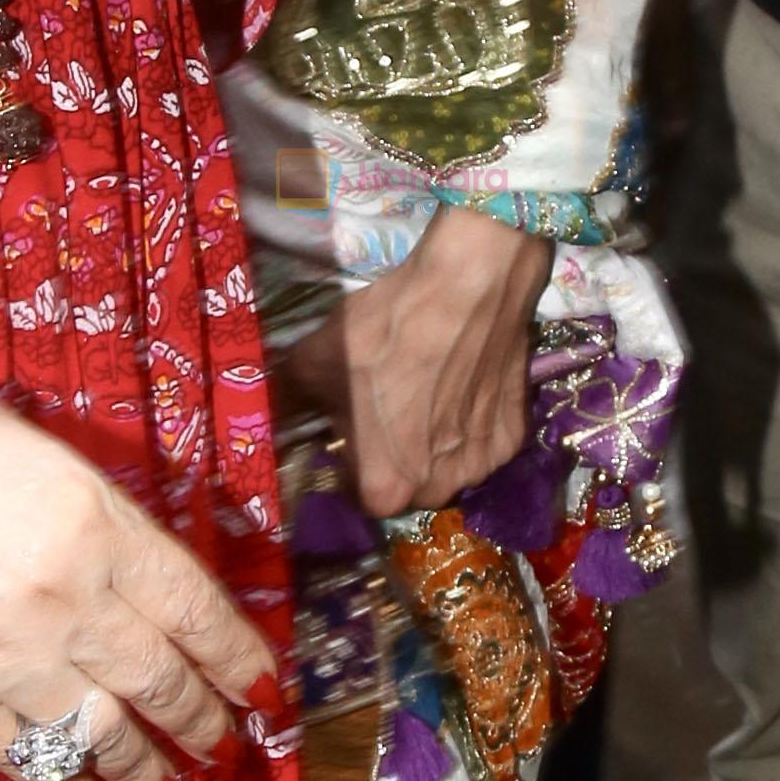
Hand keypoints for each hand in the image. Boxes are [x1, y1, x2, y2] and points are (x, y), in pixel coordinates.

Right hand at [0, 336, 279, 780]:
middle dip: (207, 722)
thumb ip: (86, 515)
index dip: (241, 658)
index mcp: (94, 518)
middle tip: (229, 747)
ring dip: (151, 769)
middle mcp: (66, 596)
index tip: (267, 688)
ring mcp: (5, 657)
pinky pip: (30, 761)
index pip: (198, 607)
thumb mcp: (20, 444)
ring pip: (109, 734)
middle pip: (165, 680)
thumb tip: (130, 569)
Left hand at [276, 206, 550, 520]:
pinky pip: (482, 441)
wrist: (468, 288)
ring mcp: (482, 467)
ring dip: (434, 441)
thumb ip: (286, 399)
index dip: (351, 453)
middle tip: (392, 402)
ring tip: (429, 390)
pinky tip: (463, 383)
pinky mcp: (514, 437)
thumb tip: (265, 413)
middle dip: (395, 452)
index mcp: (382, 489)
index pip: (356, 488)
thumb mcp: (313, 363)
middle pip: (405, 482)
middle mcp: (436, 492)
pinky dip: (471, 421)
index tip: (353, 421)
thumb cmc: (385, 332)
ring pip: (447, 465)